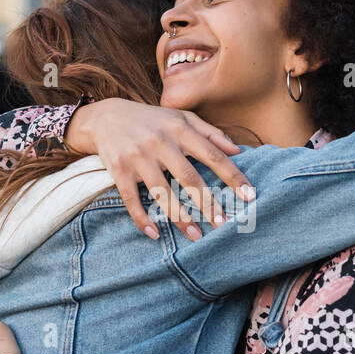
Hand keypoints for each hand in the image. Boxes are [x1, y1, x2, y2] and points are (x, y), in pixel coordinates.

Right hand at [65, 99, 255, 241]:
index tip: (249, 195)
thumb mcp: (181, 119)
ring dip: (179, 217)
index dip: (232, 176)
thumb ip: (210, 133)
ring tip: (195, 236)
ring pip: (162, 192)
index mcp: (180, 130)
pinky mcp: (119, 170)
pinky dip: (142, 219)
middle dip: (208, 203)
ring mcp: (138, 157)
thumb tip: (239, 151)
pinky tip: (154, 235)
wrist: (105, 117)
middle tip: (223, 225)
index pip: (212, 155)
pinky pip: (131, 199)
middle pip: (189, 177)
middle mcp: (160, 143)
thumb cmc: (152, 120)